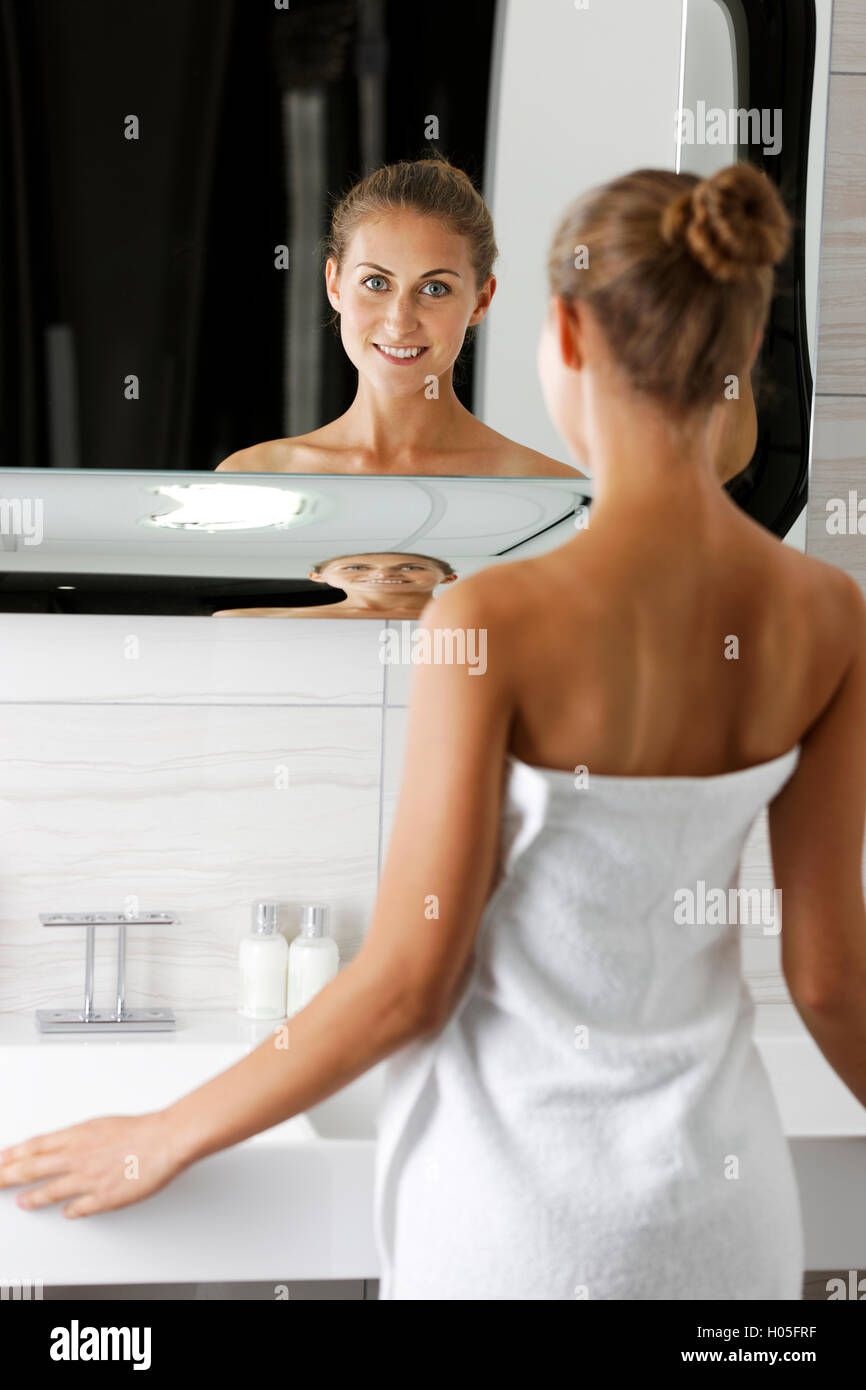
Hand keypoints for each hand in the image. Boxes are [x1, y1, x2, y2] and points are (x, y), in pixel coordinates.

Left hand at [0, 1111, 188, 1218]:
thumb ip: (81, 1137)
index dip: (12, 1154)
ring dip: (32, 1198)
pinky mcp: (103, 1198)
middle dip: (7, 1176)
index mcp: (77, 1136)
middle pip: (32, 1168)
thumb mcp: (102, 1124)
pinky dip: (70, 1211)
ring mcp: (88, 1180)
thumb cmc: (140, 1129)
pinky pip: (79, 1208)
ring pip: (50, 1191)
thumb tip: (67, 1143)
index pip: (34, 1146)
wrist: (165, 1140)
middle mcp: (77, 1158)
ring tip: (21, 1202)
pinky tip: (66, 1213)